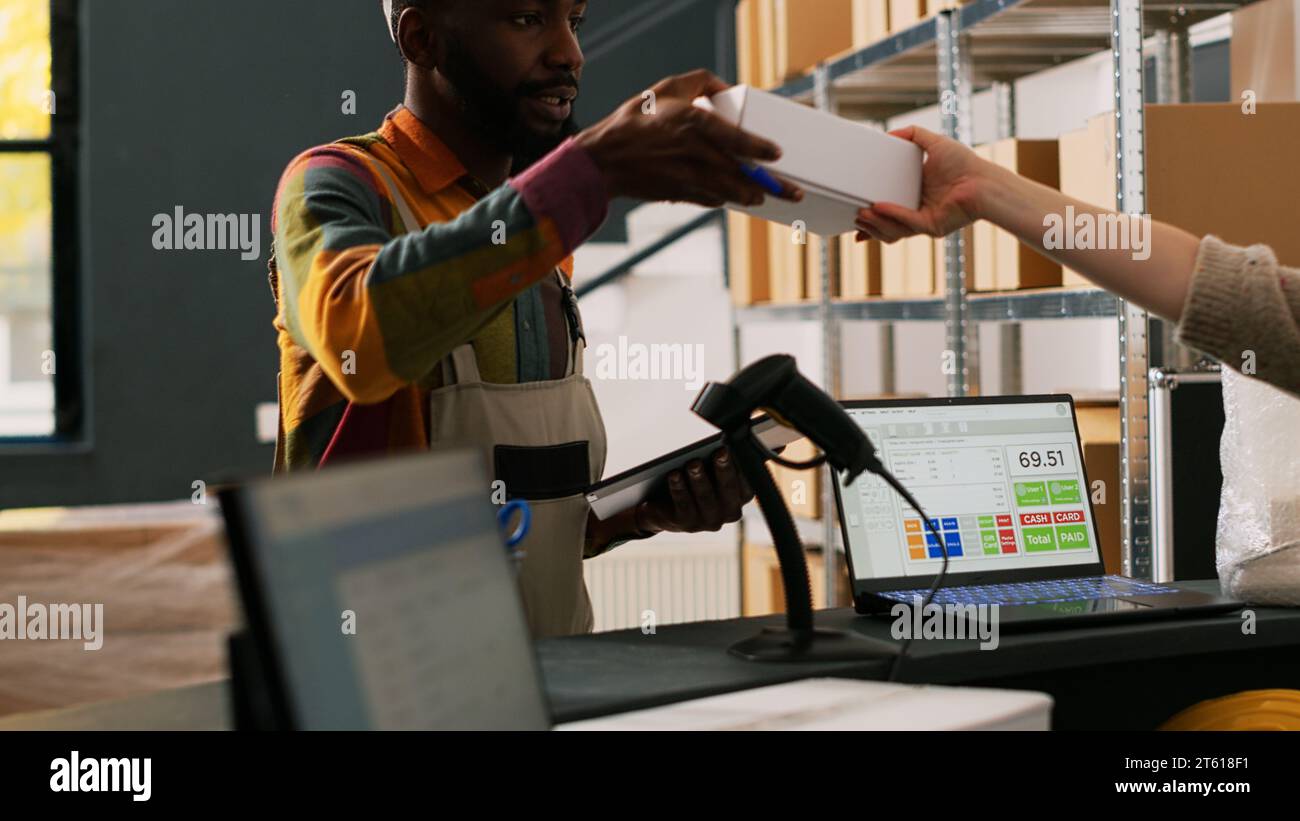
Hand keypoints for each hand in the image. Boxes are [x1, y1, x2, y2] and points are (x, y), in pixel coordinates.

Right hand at [574, 69, 803, 207]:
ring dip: (749, 197)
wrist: (603, 159)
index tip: (776, 154)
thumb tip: (728, 89)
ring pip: (727, 191)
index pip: (733, 137)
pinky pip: (708, 199)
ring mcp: (685, 176)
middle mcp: (691, 151)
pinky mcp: (678, 193)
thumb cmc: (635, 120)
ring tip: (763, 197)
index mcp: (690, 121)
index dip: (757, 148)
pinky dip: (721, 199)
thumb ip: (701, 81)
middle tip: (791, 192)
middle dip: (767, 185)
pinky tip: (732, 198)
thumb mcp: (667, 88)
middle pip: (737, 173)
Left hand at [635, 448, 753, 533]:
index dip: (740, 467)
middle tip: (719, 452)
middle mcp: (729, 512)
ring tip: (693, 463)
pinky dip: (679, 488)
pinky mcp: (688, 524)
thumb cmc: (697, 482)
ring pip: (706, 498)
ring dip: (699, 479)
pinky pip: (684, 505)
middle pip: (728, 490)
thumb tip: (730, 445)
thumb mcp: (713, 472)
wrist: (669, 508)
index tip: (733, 450)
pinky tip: (674, 475)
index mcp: (741, 497)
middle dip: (724, 470)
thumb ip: (723, 461)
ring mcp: (709, 521)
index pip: (746, 483)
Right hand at [854, 125, 987, 242]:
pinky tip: (878, 208)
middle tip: (852, 213)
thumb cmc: (965, 163)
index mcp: (914, 193)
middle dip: (867, 223)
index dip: (870, 212)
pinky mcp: (931, 227)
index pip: (886, 207)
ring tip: (860, 214)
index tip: (853, 208)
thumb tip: (890, 134)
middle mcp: (917, 210)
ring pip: (892, 229)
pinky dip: (891, 216)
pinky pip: (907, 224)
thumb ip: (912, 135)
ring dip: (875, 224)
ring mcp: (923, 221)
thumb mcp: (933, 142)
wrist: (984, 180)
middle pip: (885, 223)